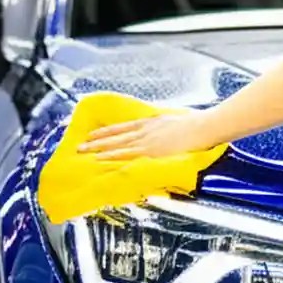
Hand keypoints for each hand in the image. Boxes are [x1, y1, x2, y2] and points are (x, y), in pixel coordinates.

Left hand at [76, 111, 219, 160]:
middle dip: (96, 141)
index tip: (94, 134)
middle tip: (79, 145)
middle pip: (115, 135)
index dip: (107, 131)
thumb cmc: (195, 126)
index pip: (123, 128)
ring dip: (98, 148)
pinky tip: (99, 159)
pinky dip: (111, 156)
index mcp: (150, 123)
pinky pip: (126, 154)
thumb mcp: (175, 123)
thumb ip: (165, 128)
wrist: (203, 127)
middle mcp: (144, 130)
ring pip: (116, 144)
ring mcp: (146, 140)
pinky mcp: (150, 150)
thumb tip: (163, 133)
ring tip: (82, 151)